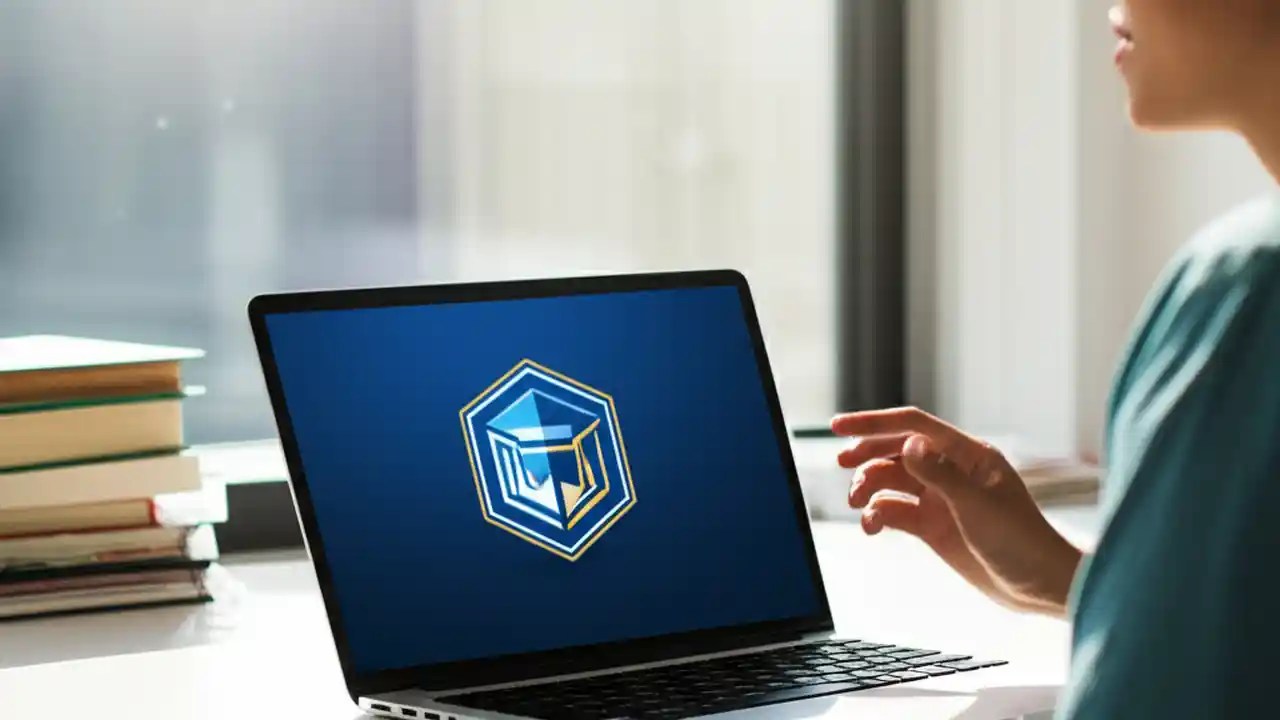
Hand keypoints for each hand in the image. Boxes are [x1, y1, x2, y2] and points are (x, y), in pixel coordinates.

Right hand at [831, 407, 1082, 616]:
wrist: (1038, 586)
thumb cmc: (1020, 541)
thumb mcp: (977, 506)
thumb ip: (940, 474)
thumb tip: (908, 443)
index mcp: (968, 454)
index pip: (914, 426)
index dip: (874, 423)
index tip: (839, 426)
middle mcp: (950, 470)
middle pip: (896, 449)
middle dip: (867, 454)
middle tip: (842, 463)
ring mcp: (940, 497)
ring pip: (891, 480)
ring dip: (869, 488)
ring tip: (858, 505)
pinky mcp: (932, 524)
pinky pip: (894, 511)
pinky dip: (877, 515)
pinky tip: (871, 527)